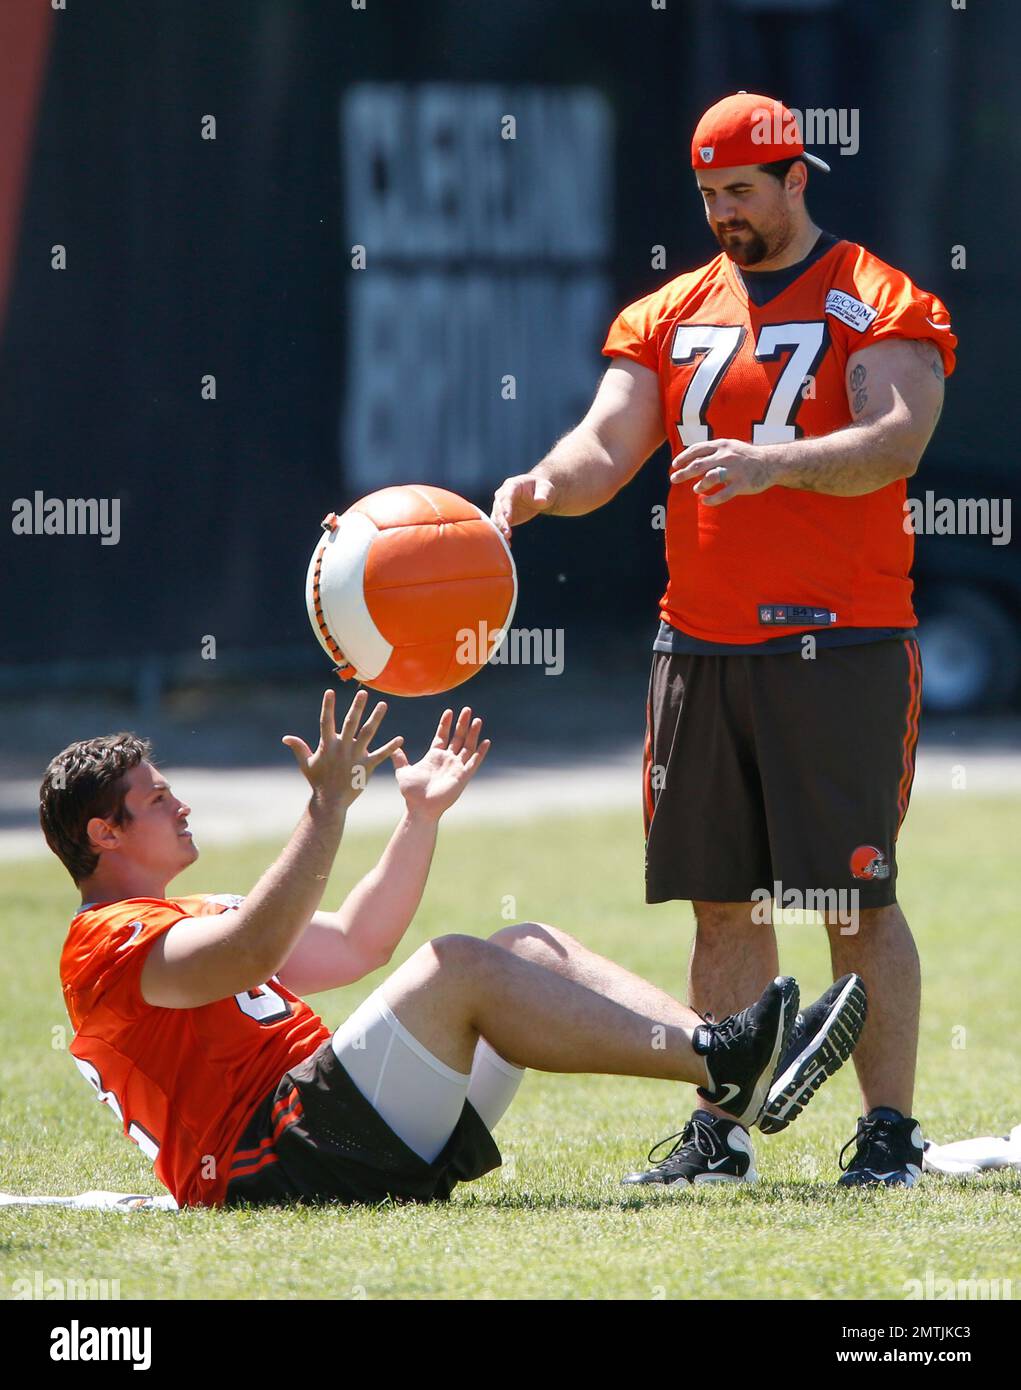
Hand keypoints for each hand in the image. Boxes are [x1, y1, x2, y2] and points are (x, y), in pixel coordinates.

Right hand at [283, 689, 402, 809]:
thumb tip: (286, 738)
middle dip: (357, 707)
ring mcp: (355, 756)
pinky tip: (400, 739)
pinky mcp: (366, 767)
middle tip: (364, 693)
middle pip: (351, 723)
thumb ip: (299, 748)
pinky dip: (391, 748)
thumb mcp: (306, 764)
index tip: (330, 691)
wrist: (330, 801)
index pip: (326, 721)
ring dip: (376, 718)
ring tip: (383, 704)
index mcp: (328, 745)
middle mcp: (342, 748)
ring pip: (368, 733)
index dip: (327, 706)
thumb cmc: (317, 782)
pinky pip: (381, 755)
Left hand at [391, 707, 490, 820]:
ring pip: (467, 746)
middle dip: (462, 723)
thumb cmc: (411, 793)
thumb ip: (399, 758)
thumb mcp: (403, 771)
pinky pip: (474, 762)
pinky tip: (486, 742)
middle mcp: (447, 759)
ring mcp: (456, 767)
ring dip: (472, 733)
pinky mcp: (463, 776)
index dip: (446, 724)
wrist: (420, 807)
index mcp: (434, 756)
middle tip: (466, 709)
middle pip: (457, 737)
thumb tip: (393, 747)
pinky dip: (480, 752)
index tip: (449, 711)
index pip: (442, 735)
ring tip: (477, 719)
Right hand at [491, 474, 555, 538]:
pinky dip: (502, 535)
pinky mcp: (503, 518)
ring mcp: (501, 507)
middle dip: (501, 521)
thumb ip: (543, 495)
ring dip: (499, 530)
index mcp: (512, 486)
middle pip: (498, 508)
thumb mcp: (546, 489)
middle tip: (506, 533)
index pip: (506, 496)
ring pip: (496, 519)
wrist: (539, 494)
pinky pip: (499, 527)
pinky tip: (506, 544)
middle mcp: (503, 496)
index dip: (506, 507)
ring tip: (506, 541)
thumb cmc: (542, 489)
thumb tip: (540, 501)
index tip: (507, 518)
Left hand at [669, 439, 785, 505]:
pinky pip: (723, 494)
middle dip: (683, 473)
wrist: (771, 462)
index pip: (697, 449)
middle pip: (699, 465)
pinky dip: (711, 499)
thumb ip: (713, 450)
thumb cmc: (746, 456)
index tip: (674, 465)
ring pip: (710, 478)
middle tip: (674, 479)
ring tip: (696, 489)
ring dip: (699, 485)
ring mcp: (734, 470)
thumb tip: (691, 458)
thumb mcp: (730, 446)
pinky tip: (704, 501)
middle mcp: (727, 456)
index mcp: (722, 445)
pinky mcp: (742, 484)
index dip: (683, 457)